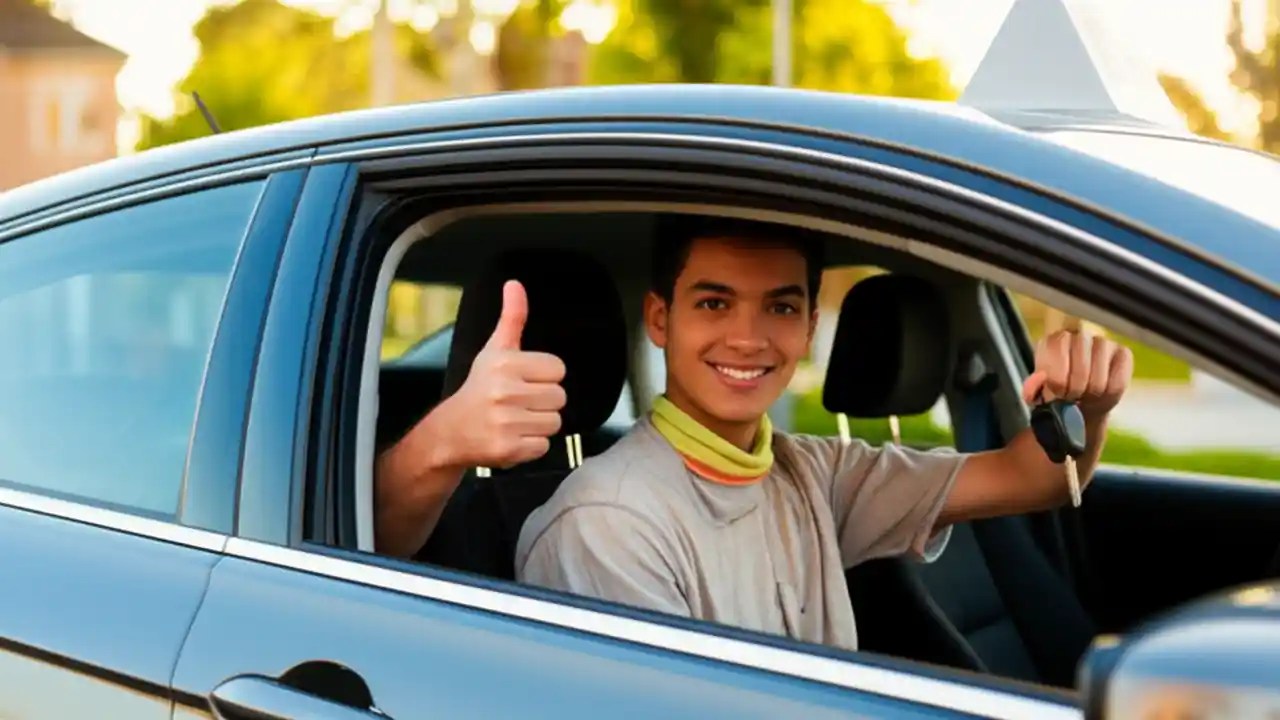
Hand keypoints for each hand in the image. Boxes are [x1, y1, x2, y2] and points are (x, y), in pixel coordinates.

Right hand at [432, 280, 566, 468]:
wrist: (450, 431)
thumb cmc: (479, 388)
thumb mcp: (494, 350)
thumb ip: (512, 318)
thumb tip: (515, 285)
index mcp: (505, 363)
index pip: (557, 369)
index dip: (544, 376)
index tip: (523, 381)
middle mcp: (504, 391)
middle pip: (560, 397)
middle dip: (543, 401)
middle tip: (519, 403)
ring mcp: (506, 422)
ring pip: (554, 422)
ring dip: (539, 424)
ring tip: (515, 419)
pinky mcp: (508, 449)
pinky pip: (544, 446)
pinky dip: (531, 446)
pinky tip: (512, 436)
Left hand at [1021, 328, 1133, 419]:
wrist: (1082, 407)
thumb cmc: (1058, 397)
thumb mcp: (1038, 396)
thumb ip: (1032, 389)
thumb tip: (1040, 378)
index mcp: (1053, 341)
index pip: (1057, 351)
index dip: (1057, 379)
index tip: (1057, 393)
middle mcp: (1078, 335)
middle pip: (1080, 367)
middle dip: (1075, 390)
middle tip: (1073, 398)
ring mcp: (1102, 343)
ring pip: (1099, 375)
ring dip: (1092, 393)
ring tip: (1086, 397)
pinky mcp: (1123, 354)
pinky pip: (1118, 379)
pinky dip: (1109, 393)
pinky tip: (1102, 393)